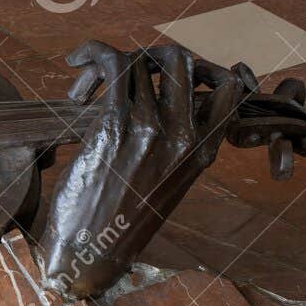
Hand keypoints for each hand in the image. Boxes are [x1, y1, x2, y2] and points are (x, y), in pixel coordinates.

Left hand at [36, 41, 247, 299]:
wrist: (89, 252)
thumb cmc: (118, 221)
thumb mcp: (164, 182)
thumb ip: (174, 143)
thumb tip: (160, 102)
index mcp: (204, 150)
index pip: (229, 86)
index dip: (203, 65)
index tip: (168, 68)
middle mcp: (185, 135)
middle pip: (180, 60)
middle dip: (147, 55)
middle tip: (120, 75)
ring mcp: (153, 127)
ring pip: (140, 59)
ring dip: (109, 64)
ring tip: (85, 89)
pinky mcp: (116, 122)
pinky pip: (112, 62)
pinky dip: (93, 52)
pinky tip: (76, 60)